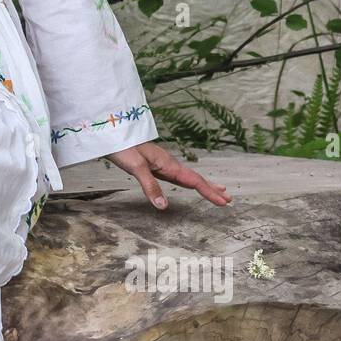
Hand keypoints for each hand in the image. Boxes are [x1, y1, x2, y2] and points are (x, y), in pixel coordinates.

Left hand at [103, 141, 230, 209]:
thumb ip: (150, 186)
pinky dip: (189, 182)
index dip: (209, 191)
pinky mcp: (155, 165)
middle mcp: (169, 163)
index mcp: (168, 164)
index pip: (194, 180)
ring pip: (188, 177)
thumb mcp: (136, 167)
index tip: (223, 201)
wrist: (112, 134)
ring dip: (204, 185)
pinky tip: (188, 184)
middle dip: (211, 189)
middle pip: (195, 178)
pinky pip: (178, 176)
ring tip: (217, 191)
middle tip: (228, 200)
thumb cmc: (123, 148)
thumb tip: (164, 207)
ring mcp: (163, 164)